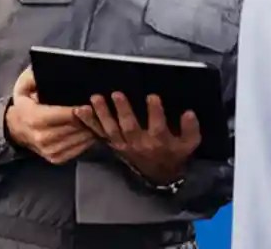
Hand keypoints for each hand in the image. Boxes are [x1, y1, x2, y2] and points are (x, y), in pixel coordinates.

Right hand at [5, 66, 97, 164]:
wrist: (17, 130)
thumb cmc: (25, 105)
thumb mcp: (23, 86)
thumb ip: (32, 76)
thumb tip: (42, 68)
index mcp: (35, 118)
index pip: (66, 115)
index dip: (81, 109)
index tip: (92, 102)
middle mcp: (43, 137)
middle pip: (77, 127)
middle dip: (91, 118)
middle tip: (102, 108)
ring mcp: (51, 151)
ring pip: (81, 139)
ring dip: (94, 129)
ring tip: (101, 117)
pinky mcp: (57, 158)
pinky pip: (80, 148)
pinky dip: (89, 139)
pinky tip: (93, 129)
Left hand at [76, 92, 200, 185]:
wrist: (158, 176)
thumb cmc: (173, 154)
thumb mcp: (188, 144)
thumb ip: (190, 129)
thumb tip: (189, 113)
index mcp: (159, 141)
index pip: (158, 126)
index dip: (156, 112)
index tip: (152, 96)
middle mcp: (139, 143)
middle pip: (130, 127)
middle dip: (123, 110)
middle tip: (117, 94)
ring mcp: (123, 144)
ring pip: (111, 129)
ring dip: (102, 113)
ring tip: (95, 98)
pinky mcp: (113, 144)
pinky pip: (99, 133)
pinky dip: (89, 122)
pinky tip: (80, 110)